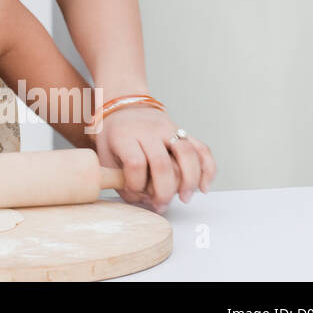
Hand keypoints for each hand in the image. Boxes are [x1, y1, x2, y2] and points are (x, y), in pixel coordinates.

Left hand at [94, 105, 216, 212]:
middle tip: (161, 205)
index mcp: (125, 136)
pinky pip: (202, 149)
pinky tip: (203, 186)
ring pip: (187, 155)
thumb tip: (140, 200)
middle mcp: (149, 131)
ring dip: (189, 181)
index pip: (135, 163)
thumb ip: (117, 177)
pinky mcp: (183, 132)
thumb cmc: (114, 135)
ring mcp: (169, 130)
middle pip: (162, 164)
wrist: (124, 108)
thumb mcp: (104, 154)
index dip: (136, 184)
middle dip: (164, 191)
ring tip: (184, 197)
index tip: (133, 192)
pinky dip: (207, 169)